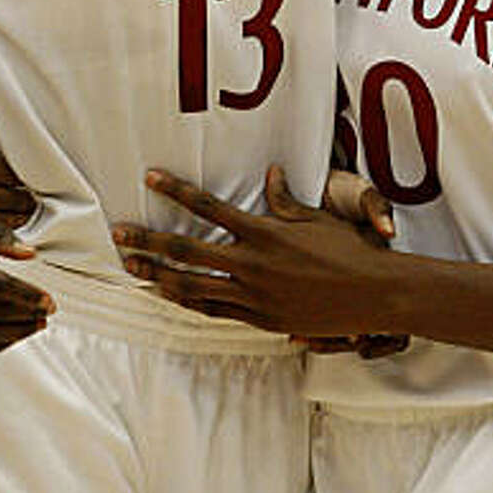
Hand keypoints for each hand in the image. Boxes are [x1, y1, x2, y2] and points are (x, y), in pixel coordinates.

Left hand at [112, 164, 401, 341]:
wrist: (374, 295)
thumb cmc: (349, 251)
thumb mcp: (316, 219)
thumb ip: (286, 200)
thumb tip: (271, 174)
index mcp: (263, 232)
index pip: (209, 207)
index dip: (176, 190)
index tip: (150, 177)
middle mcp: (252, 263)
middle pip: (187, 251)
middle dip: (148, 241)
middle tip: (118, 234)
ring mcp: (254, 295)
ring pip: (193, 286)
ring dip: (159, 276)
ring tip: (132, 268)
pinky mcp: (261, 319)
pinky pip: (215, 310)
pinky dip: (188, 302)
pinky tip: (169, 296)